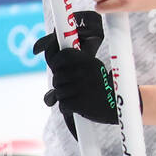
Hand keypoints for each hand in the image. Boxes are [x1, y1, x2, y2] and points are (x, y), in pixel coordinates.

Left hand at [32, 10, 117, 136]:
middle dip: (59, 82)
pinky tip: (76, 106)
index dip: (55, 60)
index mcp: (88, 61)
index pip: (63, 56)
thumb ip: (72, 60)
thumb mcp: (92, 67)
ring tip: (75, 96)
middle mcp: (84, 72)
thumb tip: (38, 48)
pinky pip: (62, 105)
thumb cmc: (102, 85)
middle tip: (69, 84)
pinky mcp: (79, 103)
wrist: (116, 106)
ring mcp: (81, 88)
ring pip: (57, 92)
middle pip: (57, 76)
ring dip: (63, 96)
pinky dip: (66, 108)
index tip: (56, 65)